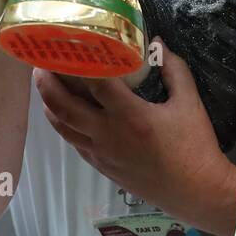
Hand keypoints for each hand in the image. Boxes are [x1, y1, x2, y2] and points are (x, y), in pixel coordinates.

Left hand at [35, 42, 235, 235]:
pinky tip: (62, 113)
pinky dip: (63, 125)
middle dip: (48, 83)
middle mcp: (109, 135)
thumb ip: (174, 69)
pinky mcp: (102, 167)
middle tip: (39, 62)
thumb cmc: (194, 145)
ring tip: (44, 84)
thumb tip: (157, 43)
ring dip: (49, 104)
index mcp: (131, 116)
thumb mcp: (190, 102)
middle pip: (65, 106)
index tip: (69, 43)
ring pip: (63, 127)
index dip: (80, 61)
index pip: (95, 83)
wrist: (196, 192)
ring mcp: (102, 154)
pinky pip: (74, 142)